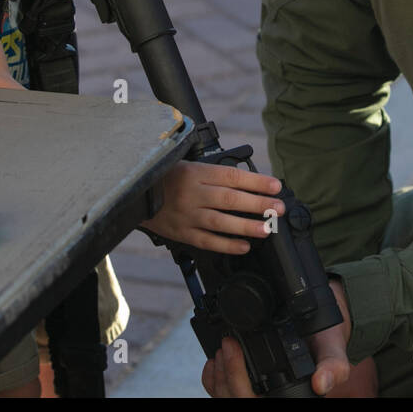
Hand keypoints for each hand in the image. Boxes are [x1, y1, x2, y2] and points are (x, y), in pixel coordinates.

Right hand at [140, 160, 285, 253]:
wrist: (134, 193)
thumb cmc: (166, 177)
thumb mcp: (189, 164)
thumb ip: (215, 174)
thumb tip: (249, 183)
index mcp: (196, 172)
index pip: (232, 176)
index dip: (256, 182)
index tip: (276, 186)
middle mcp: (193, 193)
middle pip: (230, 199)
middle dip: (258, 204)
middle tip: (278, 208)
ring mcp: (187, 214)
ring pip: (220, 222)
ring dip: (246, 226)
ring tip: (266, 229)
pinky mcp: (181, 232)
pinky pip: (206, 241)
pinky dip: (226, 245)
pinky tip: (243, 246)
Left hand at [200, 281, 376, 396]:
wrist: (321, 327)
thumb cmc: (325, 341)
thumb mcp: (334, 350)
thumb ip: (333, 366)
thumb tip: (321, 384)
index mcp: (289, 397)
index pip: (254, 401)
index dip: (239, 383)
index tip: (235, 351)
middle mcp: (269, 398)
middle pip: (235, 399)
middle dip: (227, 372)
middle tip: (227, 343)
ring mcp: (255, 392)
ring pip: (225, 396)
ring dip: (219, 373)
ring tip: (223, 347)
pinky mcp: (243, 383)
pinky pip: (219, 391)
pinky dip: (212, 377)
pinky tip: (216, 361)